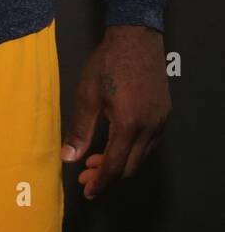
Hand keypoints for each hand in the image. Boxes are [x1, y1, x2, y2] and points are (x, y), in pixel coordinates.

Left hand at [62, 25, 169, 198]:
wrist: (136, 40)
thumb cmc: (107, 65)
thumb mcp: (87, 96)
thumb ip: (79, 130)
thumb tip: (68, 157)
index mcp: (129, 125)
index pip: (114, 166)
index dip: (100, 182)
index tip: (87, 191)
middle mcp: (150, 128)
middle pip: (130, 166)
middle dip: (107, 176)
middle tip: (85, 176)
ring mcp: (160, 122)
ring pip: (142, 157)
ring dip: (120, 164)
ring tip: (94, 161)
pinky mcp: (164, 115)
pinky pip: (149, 144)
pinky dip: (132, 152)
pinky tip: (115, 146)